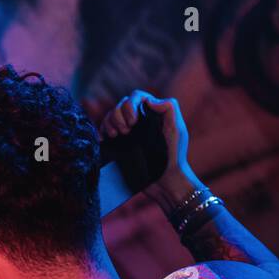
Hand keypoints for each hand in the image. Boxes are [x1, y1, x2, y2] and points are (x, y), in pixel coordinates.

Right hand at [99, 88, 203, 210]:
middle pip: (120, 105)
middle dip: (118, 115)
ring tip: (115, 136)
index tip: (133, 121)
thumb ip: (169, 108)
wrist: (165, 180)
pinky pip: (104, 132)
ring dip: (109, 123)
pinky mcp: (119, 145)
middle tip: (125, 132)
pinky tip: (104, 139)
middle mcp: (139, 120)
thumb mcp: (177, 129)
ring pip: (110, 116)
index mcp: (152, 113)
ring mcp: (128, 133)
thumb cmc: (174, 155)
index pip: (136, 97)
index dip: (130, 105)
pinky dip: (101, 132)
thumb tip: (149, 100)